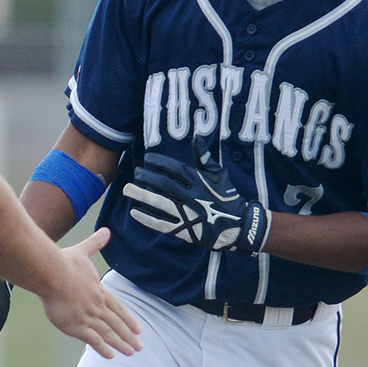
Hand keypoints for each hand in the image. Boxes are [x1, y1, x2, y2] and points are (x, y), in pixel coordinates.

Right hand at [38, 228, 141, 357]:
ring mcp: (87, 317)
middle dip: (129, 336)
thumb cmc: (64, 262)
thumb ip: (95, 244)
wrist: (50, 273)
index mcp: (99, 291)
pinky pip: (93, 339)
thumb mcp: (83, 251)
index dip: (129, 320)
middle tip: (139, 347)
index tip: (139, 330)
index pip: (119, 309)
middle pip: (117, 324)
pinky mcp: (75, 325)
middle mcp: (97, 306)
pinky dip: (102, 348)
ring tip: (130, 353)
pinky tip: (110, 356)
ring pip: (109, 333)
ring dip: (121, 344)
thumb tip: (106, 231)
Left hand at [124, 154, 268, 253]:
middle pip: (163, 184)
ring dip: (142, 195)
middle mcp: (190, 196)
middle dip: (147, 177)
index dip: (159, 162)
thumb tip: (197, 138)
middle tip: (135, 172)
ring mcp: (186, 213)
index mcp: (198, 181)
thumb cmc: (229, 198)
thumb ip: (205, 158)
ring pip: (159, 202)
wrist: (239, 226)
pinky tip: (135, 212)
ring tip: (128, 189)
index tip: (147, 158)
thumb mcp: (220, 175)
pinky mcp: (184, 229)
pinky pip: (162, 223)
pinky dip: (148, 218)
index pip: (174, 168)